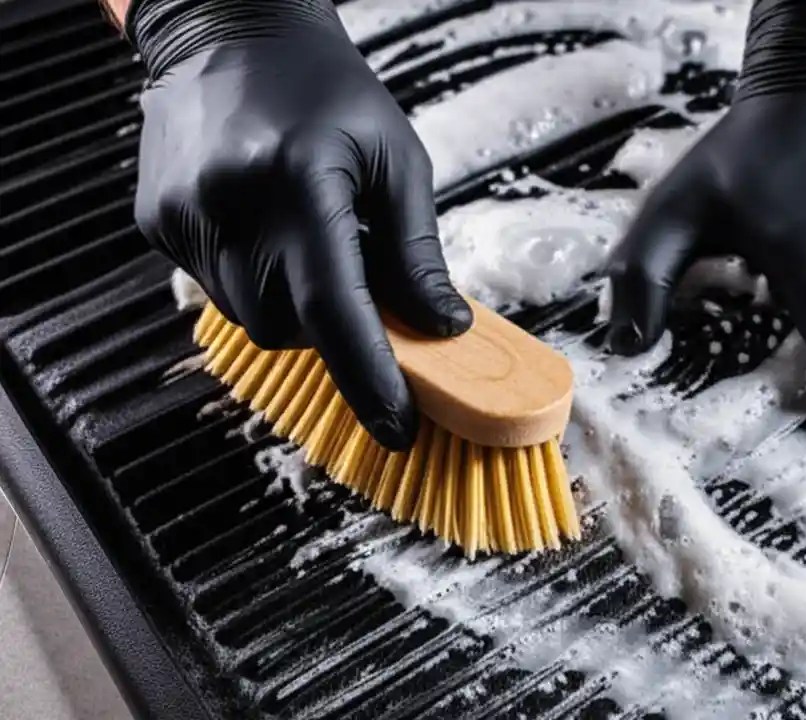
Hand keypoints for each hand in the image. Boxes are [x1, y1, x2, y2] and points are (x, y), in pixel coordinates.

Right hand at [130, 0, 471, 449]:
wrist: (229, 32)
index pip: (335, 309)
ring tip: (311, 241)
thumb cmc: (326, 89)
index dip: (371, 378)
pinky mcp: (155, 222)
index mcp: (298, 181)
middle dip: (332, 328)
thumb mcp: (396, 159)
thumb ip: (416, 253)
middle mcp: (228, 202)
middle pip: (287, 329)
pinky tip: (268, 228)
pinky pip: (215, 289)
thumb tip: (443, 329)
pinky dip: (255, 281)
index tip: (401, 426)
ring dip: (293, 305)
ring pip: (248, 318)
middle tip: (358, 284)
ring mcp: (181, 215)